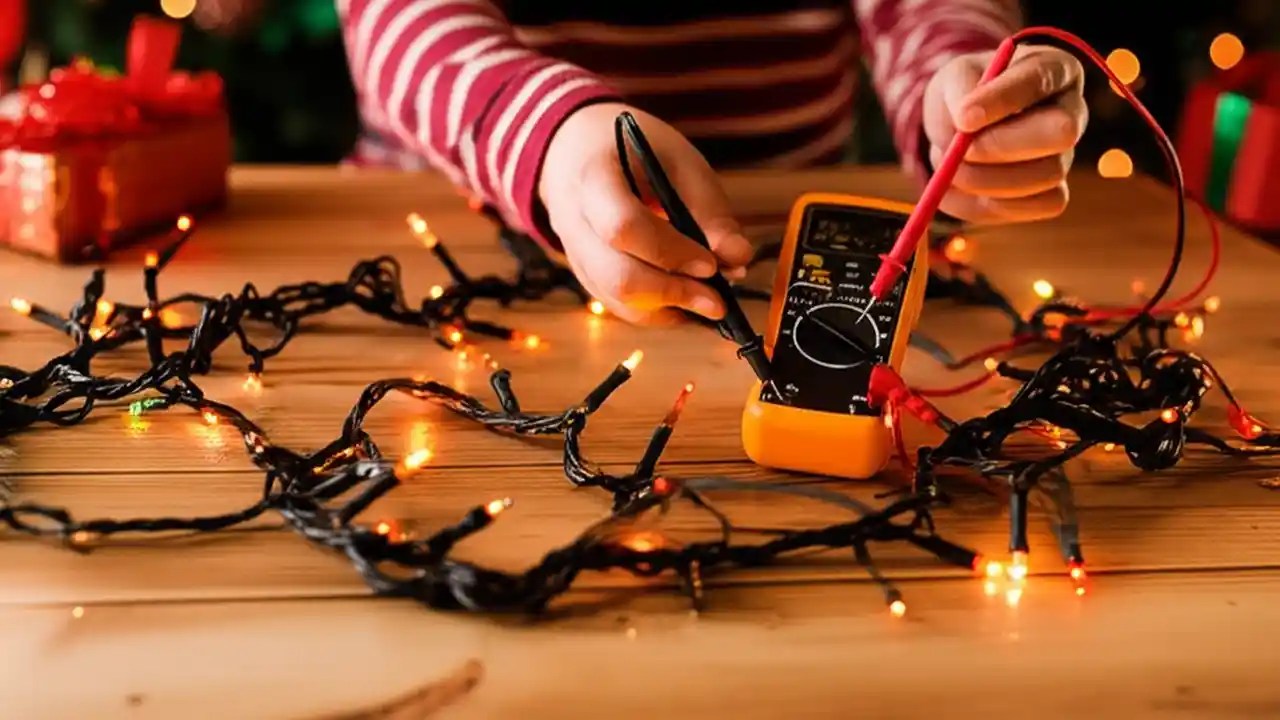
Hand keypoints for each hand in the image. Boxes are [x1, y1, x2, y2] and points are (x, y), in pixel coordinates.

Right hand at [539, 102, 752, 324]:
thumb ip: (708, 210)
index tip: (711, 265)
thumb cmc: (635, 152)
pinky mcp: (584, 274)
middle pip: (617, 276)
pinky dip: (657, 310)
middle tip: (718, 301)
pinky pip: (618, 305)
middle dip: (673, 293)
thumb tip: (738, 259)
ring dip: (668, 308)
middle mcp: (574, 222)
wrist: (575, 150)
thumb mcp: (678, 162)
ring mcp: (574, 253)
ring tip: (707, 301)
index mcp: (593, 179)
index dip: (670, 253)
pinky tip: (685, 300)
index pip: (623, 227)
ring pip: (617, 299)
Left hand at [923, 45, 1086, 223]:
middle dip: (1002, 146)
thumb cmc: (964, 94)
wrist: (962, 127)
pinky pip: (1030, 207)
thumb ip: (959, 89)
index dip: (1003, 99)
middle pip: (1061, 132)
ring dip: (986, 178)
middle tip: (961, 152)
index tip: (963, 118)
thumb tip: (965, 120)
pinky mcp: (1052, 194)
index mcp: (1054, 68)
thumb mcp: (952, 78)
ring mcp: (1066, 155)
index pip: (1041, 78)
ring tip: (950, 165)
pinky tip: (960, 188)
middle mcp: (1072, 111)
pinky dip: (987, 204)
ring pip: (1044, 176)